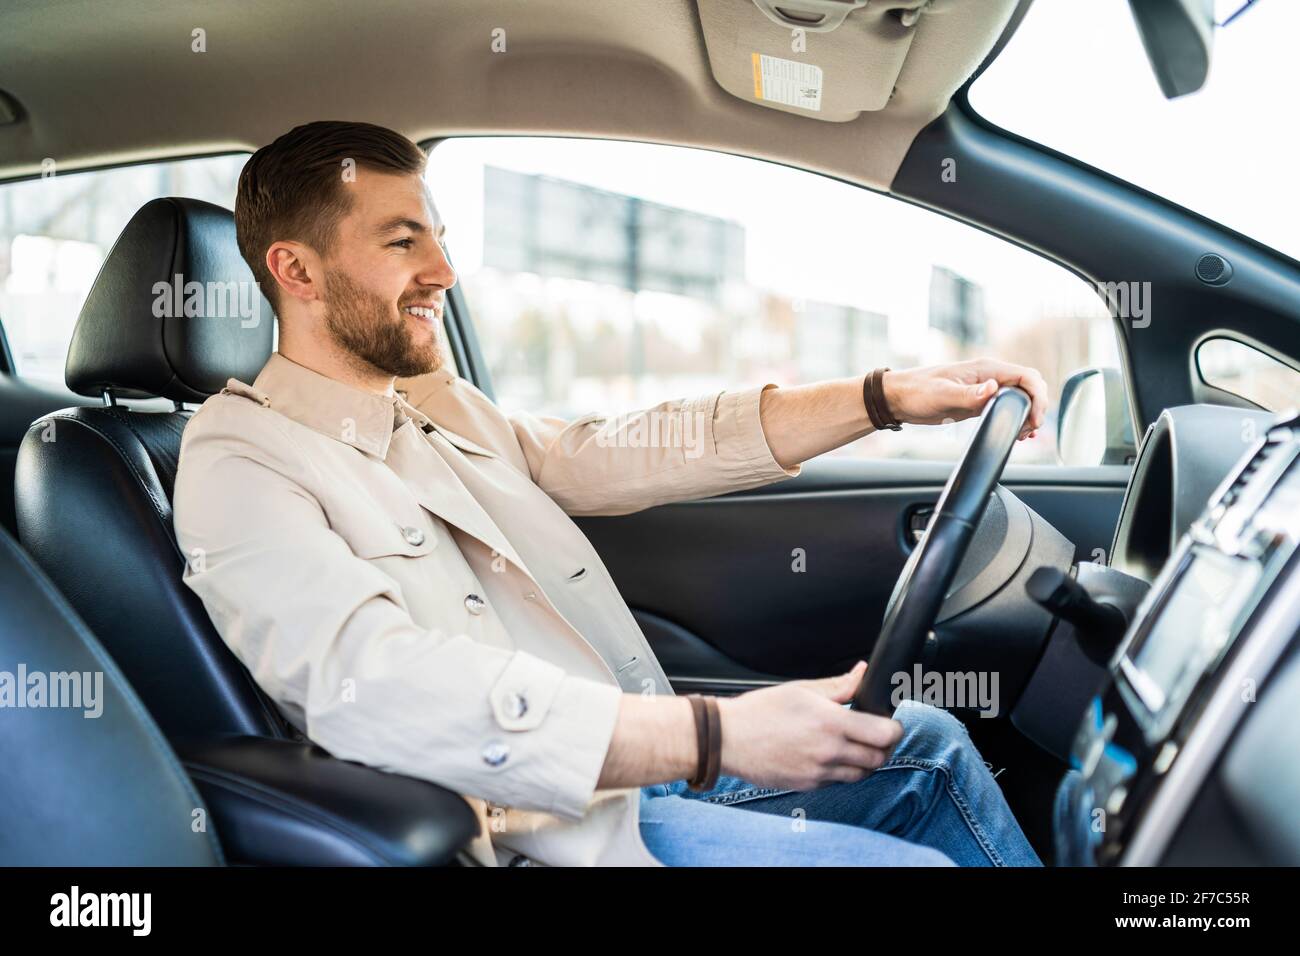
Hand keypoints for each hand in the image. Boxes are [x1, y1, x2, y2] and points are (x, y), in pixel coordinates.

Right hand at [715, 662, 902, 790]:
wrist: (728, 739)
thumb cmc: (760, 711)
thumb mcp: (801, 690)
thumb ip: (839, 685)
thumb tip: (861, 673)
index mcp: (831, 723)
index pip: (885, 734)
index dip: (894, 728)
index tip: (889, 723)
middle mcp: (829, 752)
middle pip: (879, 759)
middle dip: (884, 747)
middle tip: (875, 734)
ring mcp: (819, 772)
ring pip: (861, 774)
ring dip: (865, 761)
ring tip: (853, 745)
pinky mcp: (808, 785)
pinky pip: (838, 782)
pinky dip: (842, 771)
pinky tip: (830, 756)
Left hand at [882, 358, 1047, 439]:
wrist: (898, 398)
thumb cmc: (917, 392)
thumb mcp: (942, 395)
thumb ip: (969, 394)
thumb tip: (992, 388)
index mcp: (986, 368)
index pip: (1027, 377)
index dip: (1038, 397)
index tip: (1035, 419)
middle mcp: (990, 376)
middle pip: (1029, 386)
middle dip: (1037, 407)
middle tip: (1029, 430)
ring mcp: (985, 389)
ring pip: (1020, 398)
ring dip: (1028, 415)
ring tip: (1024, 435)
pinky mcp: (978, 402)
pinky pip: (1006, 408)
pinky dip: (1016, 419)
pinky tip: (1018, 434)